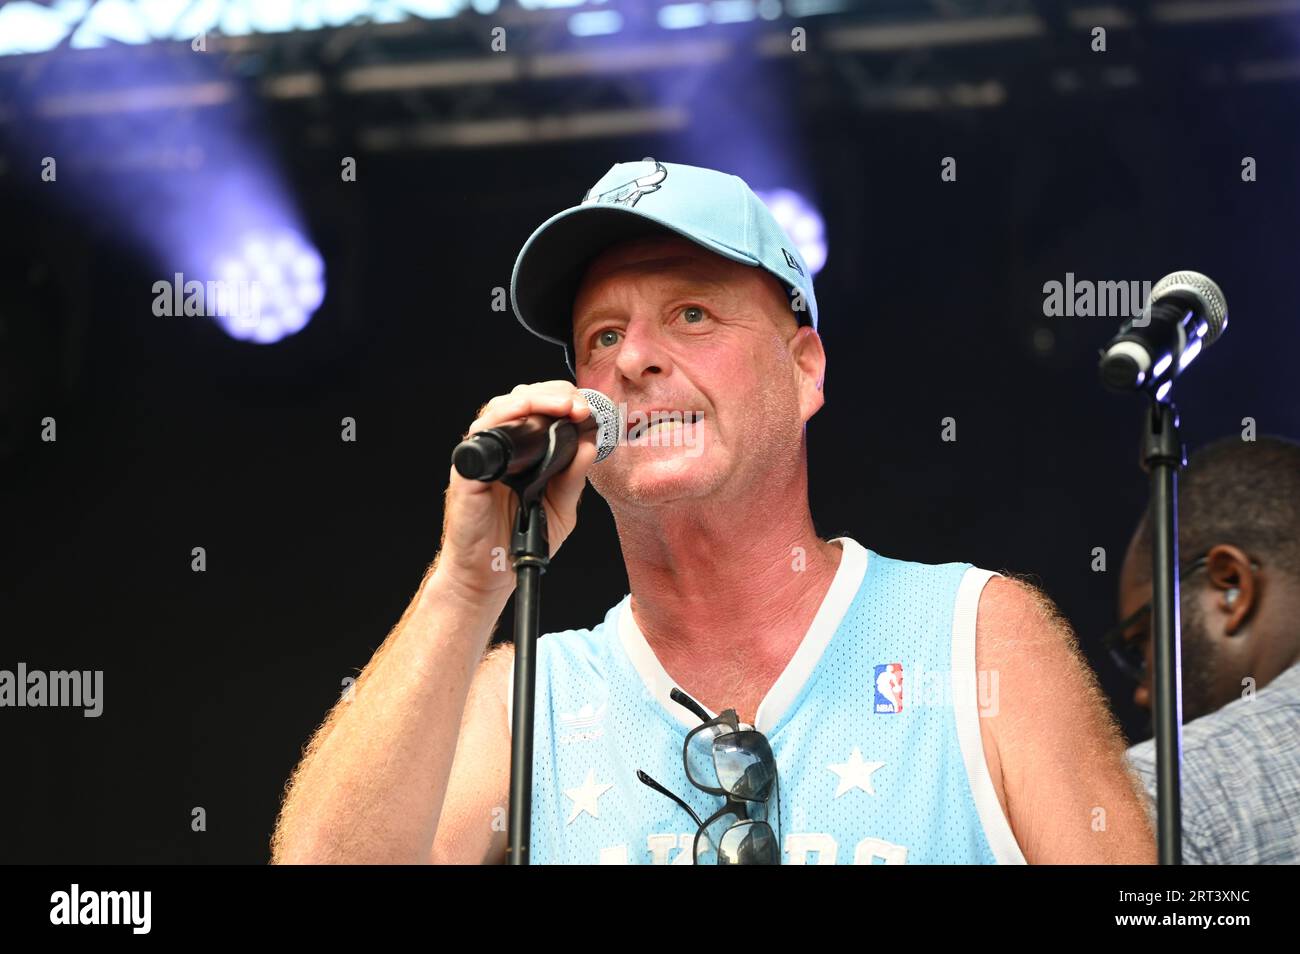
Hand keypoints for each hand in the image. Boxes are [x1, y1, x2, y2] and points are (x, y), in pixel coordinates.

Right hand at [435, 381, 599, 599]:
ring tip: (562, 406)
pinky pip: (481, 432)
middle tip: (578, 406)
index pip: (539, 410)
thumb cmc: (518, 539)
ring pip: (501, 407)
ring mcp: (482, 456)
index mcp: (522, 452)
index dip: (563, 401)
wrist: (489, 574)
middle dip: (554, 394)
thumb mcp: (559, 507)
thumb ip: (573, 477)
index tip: (587, 410)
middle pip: (521, 399)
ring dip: (534, 399)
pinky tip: (524, 412)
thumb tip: (589, 444)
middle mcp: (500, 448)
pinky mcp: (467, 469)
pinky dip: (504, 415)